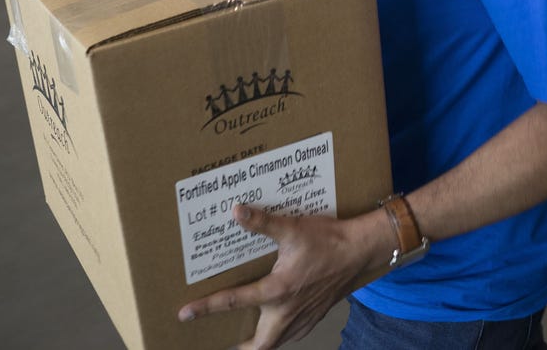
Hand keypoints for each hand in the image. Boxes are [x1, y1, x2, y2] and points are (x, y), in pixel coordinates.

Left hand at [177, 205, 394, 349]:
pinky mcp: (316, 315)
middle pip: (259, 345)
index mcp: (277, 290)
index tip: (185, 314)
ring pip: (276, 342)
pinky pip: (293, 334)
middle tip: (222, 342)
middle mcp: (288, 311)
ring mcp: (304, 317)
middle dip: (240, 348)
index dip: (206, 308)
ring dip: (259, 343)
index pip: (235, 302)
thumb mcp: (293, 228)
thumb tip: (236, 211)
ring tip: (244, 337)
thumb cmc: (329, 240)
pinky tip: (277, 322)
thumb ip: (263, 222)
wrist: (361, 251)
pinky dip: (279, 334)